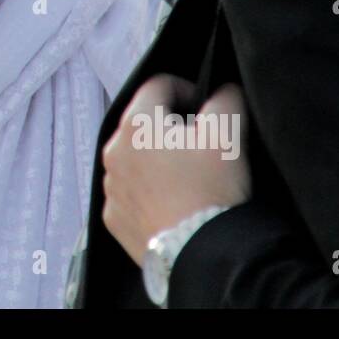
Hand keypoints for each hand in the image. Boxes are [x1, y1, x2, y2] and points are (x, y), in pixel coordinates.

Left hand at [101, 76, 250, 265]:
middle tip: (201, 145)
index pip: (158, 85)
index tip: (205, 109)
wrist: (198, 253)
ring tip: (188, 177)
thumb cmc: (210, 190)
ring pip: (134, 159)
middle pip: (143, 123)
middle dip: (170, 127)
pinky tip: (173, 202)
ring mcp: (110, 187)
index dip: (187, 89)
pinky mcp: (113, 217)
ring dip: (157, 159)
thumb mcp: (227, 134)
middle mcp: (113, 151)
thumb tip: (224, 91)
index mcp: (136, 124)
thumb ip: (226, 100)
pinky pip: (130, 192)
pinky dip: (148, 191)